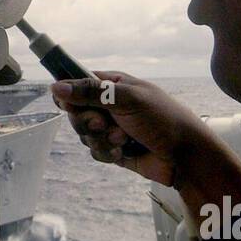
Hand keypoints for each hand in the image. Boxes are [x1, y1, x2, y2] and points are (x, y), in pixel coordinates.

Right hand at [51, 72, 240, 209]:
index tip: (68, 105)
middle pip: (76, 112)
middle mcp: (109, 105)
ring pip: (85, 134)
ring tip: (123, 139)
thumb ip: (91, 92)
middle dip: (88, 122)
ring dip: (101, 139)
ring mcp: (111, 128)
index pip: (78, 84)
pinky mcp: (115, 149)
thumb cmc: (162, 119)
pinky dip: (108, 152)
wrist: (185, 155)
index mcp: (113, 85)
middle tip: (103, 124)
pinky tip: (124, 151)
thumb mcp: (126, 99)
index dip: (70, 95)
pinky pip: (96, 151)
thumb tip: (56, 86)